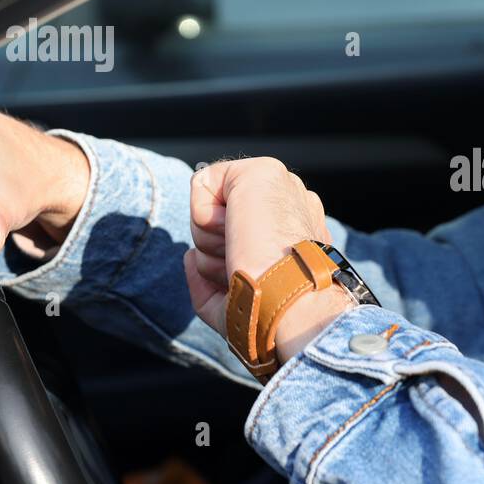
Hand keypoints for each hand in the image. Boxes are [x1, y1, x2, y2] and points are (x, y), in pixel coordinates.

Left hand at [185, 158, 354, 363]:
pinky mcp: (260, 171)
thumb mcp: (234, 301)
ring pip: (210, 209)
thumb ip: (209, 282)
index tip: (254, 277)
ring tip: (245, 253)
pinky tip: (235, 231)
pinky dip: (205, 217)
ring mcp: (279, 185)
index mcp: (295, 230)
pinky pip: (202, 185)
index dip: (233, 259)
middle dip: (221, 251)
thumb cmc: (270, 312)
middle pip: (223, 222)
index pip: (242, 232)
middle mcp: (290, 204)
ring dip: (213, 242)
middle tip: (247, 265)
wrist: (288, 302)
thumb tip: (188, 256)